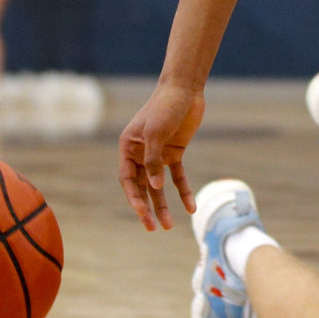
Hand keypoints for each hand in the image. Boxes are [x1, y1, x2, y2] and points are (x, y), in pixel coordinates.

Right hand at [118, 81, 204, 229]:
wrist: (185, 90)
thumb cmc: (165, 107)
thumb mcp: (156, 132)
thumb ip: (153, 160)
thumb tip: (154, 187)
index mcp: (128, 147)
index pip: (128, 179)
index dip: (134, 198)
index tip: (142, 214)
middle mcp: (140, 153)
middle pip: (141, 187)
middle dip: (147, 208)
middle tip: (152, 228)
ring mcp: (158, 154)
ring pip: (158, 186)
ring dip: (163, 205)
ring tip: (167, 226)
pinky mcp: (174, 153)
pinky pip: (177, 177)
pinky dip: (183, 191)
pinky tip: (190, 207)